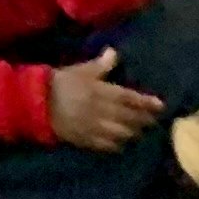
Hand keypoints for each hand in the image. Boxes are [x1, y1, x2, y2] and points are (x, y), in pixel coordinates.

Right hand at [46, 53, 165, 150]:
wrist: (37, 101)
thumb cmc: (61, 82)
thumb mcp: (81, 70)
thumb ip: (100, 65)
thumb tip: (114, 52)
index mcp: (101, 91)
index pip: (130, 98)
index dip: (147, 102)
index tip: (161, 105)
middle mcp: (102, 111)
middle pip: (130, 118)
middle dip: (144, 120)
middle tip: (154, 121)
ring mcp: (95, 127)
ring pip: (122, 134)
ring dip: (133, 133)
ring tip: (140, 132)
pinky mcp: (87, 139)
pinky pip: (108, 146)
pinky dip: (118, 145)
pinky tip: (122, 143)